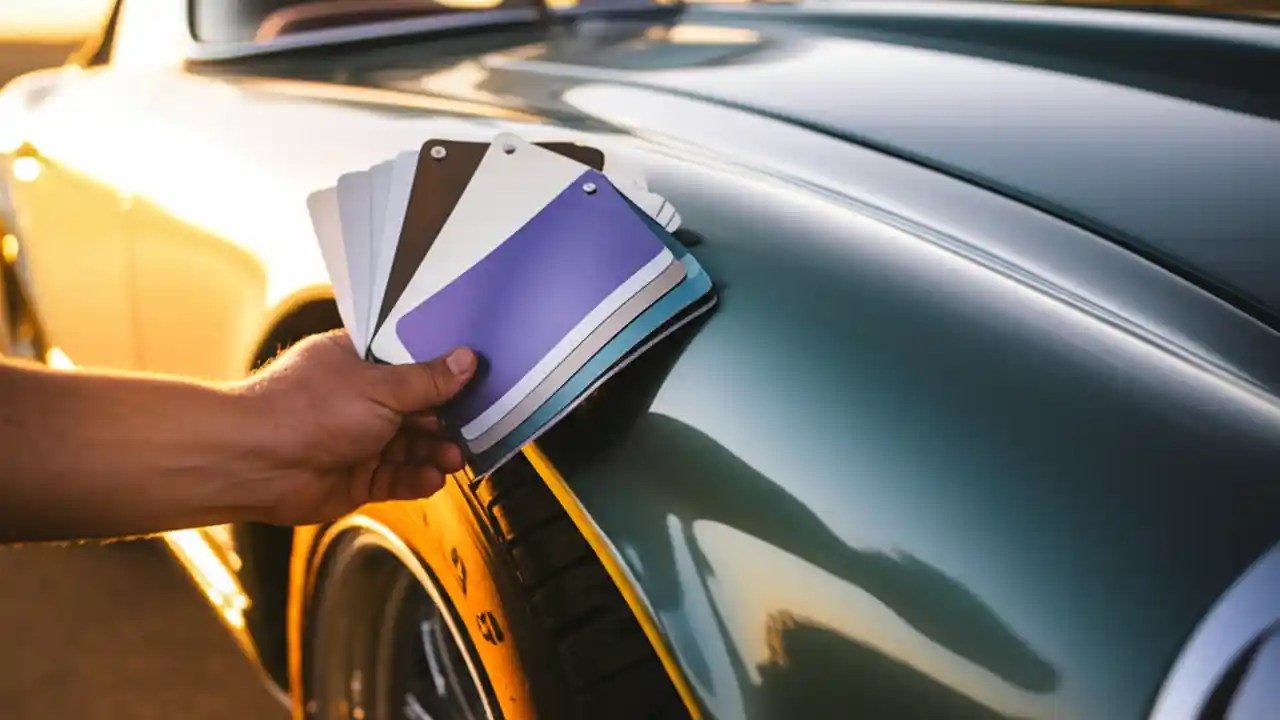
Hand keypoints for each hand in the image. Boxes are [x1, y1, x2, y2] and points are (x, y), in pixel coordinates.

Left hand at [237, 330, 475, 524]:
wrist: (256, 462)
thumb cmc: (303, 410)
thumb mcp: (380, 386)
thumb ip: (427, 379)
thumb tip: (465, 361)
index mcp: (360, 361)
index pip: (413, 362)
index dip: (444, 371)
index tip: (475, 378)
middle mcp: (360, 399)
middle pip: (418, 408)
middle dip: (446, 419)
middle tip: (473, 426)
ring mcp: (358, 439)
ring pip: (411, 446)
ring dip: (436, 451)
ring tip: (455, 457)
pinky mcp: (356, 476)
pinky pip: (397, 477)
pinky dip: (417, 478)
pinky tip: (432, 478)